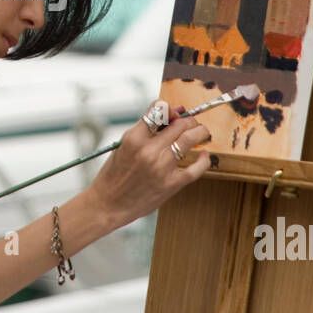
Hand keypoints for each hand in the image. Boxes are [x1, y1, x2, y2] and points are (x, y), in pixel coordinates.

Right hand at [88, 104, 211, 228]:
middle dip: (189, 121)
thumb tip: (170, 117)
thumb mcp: (123, 146)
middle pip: (180, 124)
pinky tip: (203, 156)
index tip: (174, 114)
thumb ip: (145, 132)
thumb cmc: (113, 175)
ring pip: (190, 139)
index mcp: (134, 138)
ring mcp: (162, 167)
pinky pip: (197, 168)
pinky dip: (204, 159)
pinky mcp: (172, 183)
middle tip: (191, 124)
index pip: (159, 109)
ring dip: (200, 133)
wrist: (108, 204)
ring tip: (201, 134)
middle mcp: (149, 150)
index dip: (170, 109)